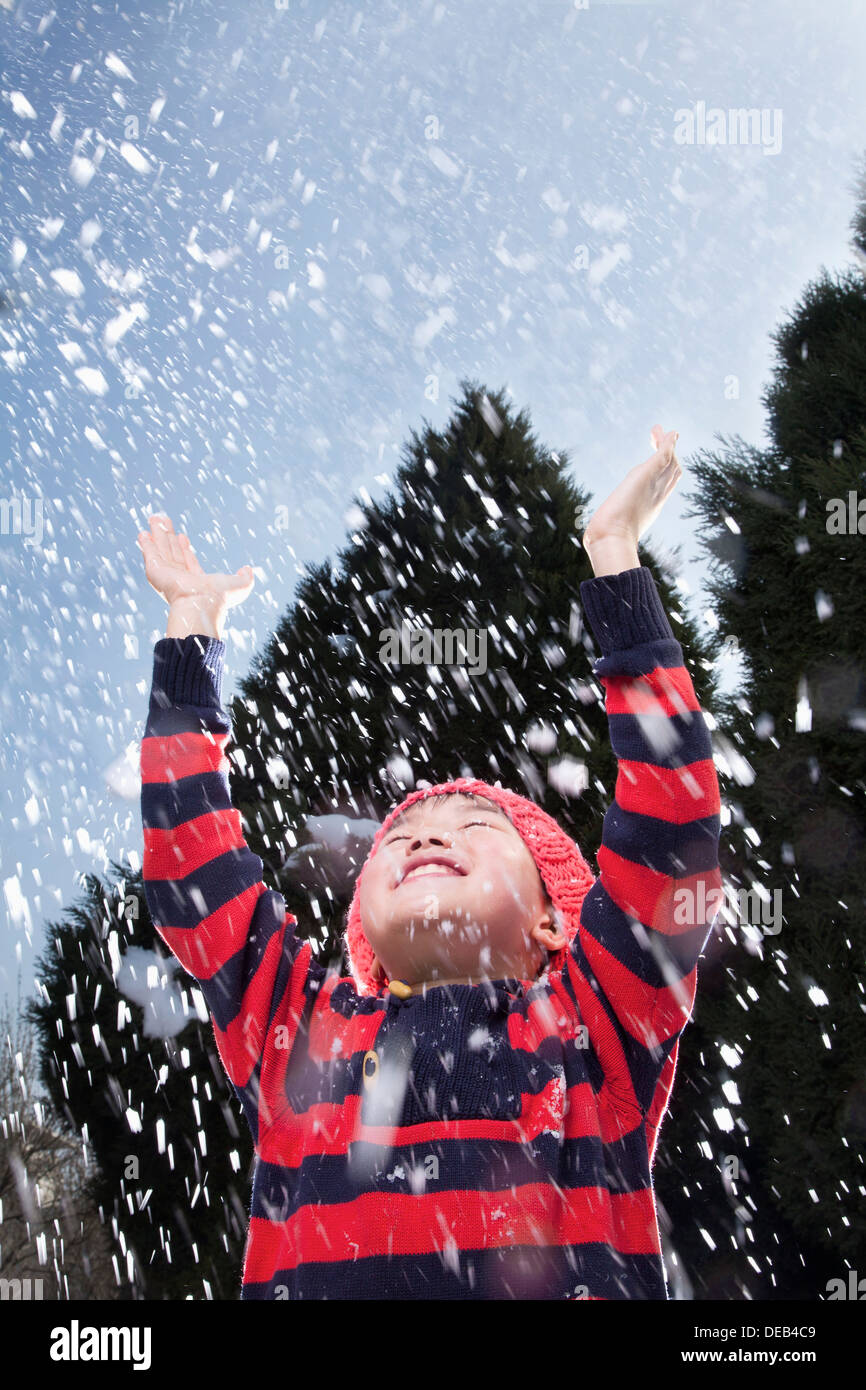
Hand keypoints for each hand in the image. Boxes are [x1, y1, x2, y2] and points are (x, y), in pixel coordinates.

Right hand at [137, 514, 254, 634]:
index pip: (187, 560)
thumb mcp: (239, 585)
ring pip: (160, 549)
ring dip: (157, 534)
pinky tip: (143, 534)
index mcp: (196, 580)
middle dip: (168, 537)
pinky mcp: (155, 570)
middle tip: (164, 521)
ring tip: (154, 519)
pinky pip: (150, 553)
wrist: (199, 604)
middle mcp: (179, 576)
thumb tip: (248, 569)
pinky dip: (146, 544)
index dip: (184, 548)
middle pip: (172, 551)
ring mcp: (166, 573)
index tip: (182, 536)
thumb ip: (246, 577)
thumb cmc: (219, 598)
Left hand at [582, 425, 681, 575]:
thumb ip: (606, 528)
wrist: (612, 539)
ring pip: (670, 461)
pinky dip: (666, 443)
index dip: (667, 470)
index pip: (667, 484)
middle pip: (673, 470)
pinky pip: (663, 454)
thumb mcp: (610, 530)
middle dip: (670, 453)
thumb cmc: (609, 539)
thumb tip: (592, 540)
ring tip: (657, 431)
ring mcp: (655, 484)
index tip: (660, 459)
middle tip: (660, 437)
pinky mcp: (647, 474)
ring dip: (666, 443)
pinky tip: (662, 432)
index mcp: (652, 506)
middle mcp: (658, 495)